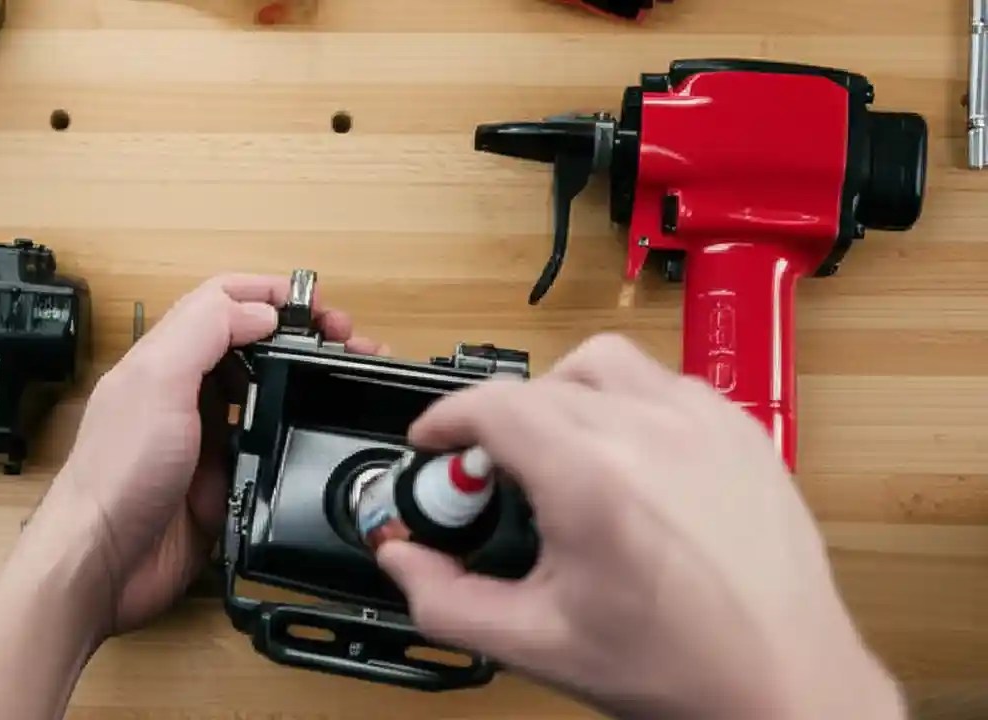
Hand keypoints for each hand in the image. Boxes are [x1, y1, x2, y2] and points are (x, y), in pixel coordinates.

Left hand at [50, 274, 380, 635]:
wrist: (105, 563)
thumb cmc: (119, 471)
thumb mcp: (157, 382)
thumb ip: (205, 332)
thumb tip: (262, 310)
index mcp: (166, 357)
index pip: (221, 301)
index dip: (269, 293)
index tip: (318, 302)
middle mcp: (186, 392)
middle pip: (250, 343)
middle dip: (299, 332)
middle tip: (347, 341)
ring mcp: (206, 437)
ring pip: (264, 391)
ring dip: (303, 378)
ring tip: (346, 378)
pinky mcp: (223, 480)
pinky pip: (267, 446)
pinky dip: (294, 433)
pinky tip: (318, 433)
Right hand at [377, 335, 903, 719]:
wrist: (787, 685)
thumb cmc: (680, 667)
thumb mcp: (537, 643)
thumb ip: (447, 599)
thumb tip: (402, 559)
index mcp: (593, 479)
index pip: (492, 404)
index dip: (446, 418)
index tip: (434, 442)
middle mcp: (651, 431)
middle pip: (539, 383)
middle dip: (499, 422)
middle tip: (493, 478)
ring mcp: (704, 422)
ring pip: (603, 363)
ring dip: (562, 394)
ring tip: (559, 451)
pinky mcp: (741, 429)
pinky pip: (664, 383)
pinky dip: (626, 404)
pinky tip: (627, 459)